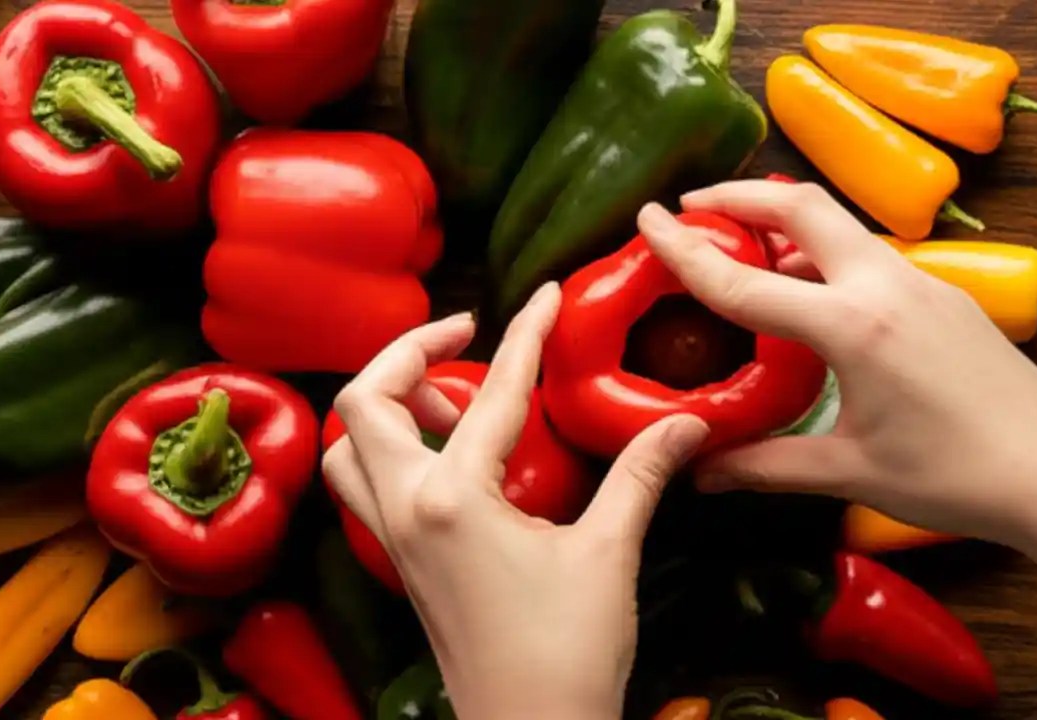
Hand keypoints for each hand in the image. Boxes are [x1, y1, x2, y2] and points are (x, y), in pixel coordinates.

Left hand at [323, 284, 708, 719]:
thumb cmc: (566, 653)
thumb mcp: (608, 553)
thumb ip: (639, 476)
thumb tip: (685, 423)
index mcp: (452, 499)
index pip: (490, 393)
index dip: (524, 335)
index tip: (545, 298)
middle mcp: (406, 511)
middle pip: (366, 402)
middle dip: (409, 351)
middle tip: (465, 334)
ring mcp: (394, 539)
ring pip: (352, 448)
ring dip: (388, 406)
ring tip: (452, 398)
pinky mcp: (401, 562)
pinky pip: (368, 486)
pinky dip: (392, 451)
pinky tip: (452, 455)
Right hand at [636, 180, 1036, 575]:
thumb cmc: (954, 478)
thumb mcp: (847, 473)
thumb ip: (764, 465)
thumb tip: (697, 471)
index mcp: (853, 327)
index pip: (745, 280)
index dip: (686, 249)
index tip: (647, 219)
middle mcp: (886, 287)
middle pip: (803, 204)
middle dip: (740, 194)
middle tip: (694, 207)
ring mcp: (921, 283)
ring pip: (839, 224)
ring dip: (784, 218)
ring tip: (740, 241)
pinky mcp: (942, 296)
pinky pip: (867, 253)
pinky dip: (821, 250)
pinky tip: (805, 289)